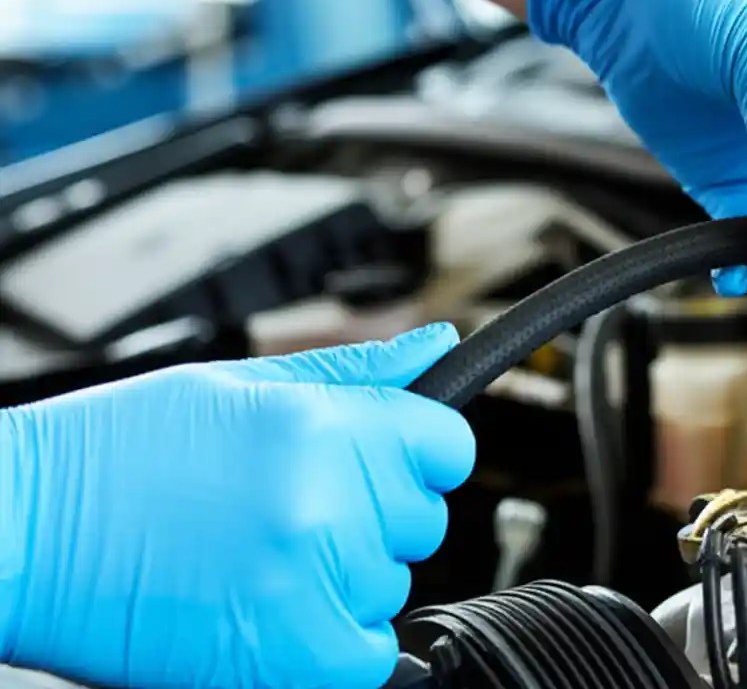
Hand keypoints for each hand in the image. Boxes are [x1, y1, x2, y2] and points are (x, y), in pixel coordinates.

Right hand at [0, 325, 473, 687]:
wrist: (22, 530)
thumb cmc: (117, 452)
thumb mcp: (237, 384)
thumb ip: (354, 374)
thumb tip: (436, 346)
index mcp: (320, 425)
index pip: (449, 446)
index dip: (422, 453)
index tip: (391, 463)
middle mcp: (327, 500)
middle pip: (423, 518)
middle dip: (374, 514)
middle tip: (294, 509)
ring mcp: (311, 581)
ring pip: (392, 584)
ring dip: (346, 576)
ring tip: (261, 553)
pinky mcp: (290, 656)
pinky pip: (369, 653)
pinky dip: (336, 640)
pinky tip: (275, 607)